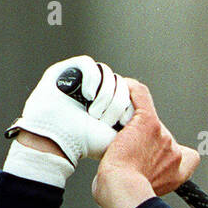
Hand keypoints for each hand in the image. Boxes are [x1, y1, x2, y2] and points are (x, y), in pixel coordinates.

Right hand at [5, 56, 132, 166]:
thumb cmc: (87, 144)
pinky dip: (92, 79)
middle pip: (120, 83)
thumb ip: (134, 122)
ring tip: (95, 114)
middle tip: (106, 121)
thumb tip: (149, 112)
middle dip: (118, 104)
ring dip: (104, 96)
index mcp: (109, 103)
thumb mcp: (119, 135)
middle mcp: (96, 89)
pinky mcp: (65, 70)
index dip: (128, 104)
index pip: (129, 92)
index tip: (125, 123)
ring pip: (107, 74)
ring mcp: (81, 79)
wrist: (58, 142)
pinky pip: (88, 64)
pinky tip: (88, 96)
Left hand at [92, 79, 200, 207]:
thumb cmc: (124, 197)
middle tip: (123, 146)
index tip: (155, 156)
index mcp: (179, 172)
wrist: (122, 190)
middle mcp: (175, 152)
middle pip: (162, 135)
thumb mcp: (141, 195)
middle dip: (144, 138)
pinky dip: (131, 90)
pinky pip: (141, 96)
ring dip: (132, 120)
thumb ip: (141, 183)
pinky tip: (122, 89)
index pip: (189, 157)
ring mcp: (163, 135)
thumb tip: (121, 180)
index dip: (172, 153)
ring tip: (115, 130)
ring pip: (148, 117)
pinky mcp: (148, 121)